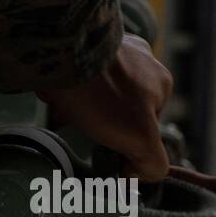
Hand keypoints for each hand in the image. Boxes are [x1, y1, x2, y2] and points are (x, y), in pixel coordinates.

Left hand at [36, 33, 171, 180]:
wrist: (63, 49)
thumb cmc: (103, 94)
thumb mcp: (140, 137)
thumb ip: (152, 162)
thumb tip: (138, 174)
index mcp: (161, 82)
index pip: (147, 127)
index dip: (126, 142)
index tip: (105, 147)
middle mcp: (141, 60)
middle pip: (119, 109)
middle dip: (99, 124)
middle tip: (81, 127)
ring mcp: (113, 47)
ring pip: (96, 94)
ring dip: (79, 108)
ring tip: (64, 110)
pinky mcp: (83, 42)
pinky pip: (75, 77)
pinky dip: (64, 90)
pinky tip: (54, 94)